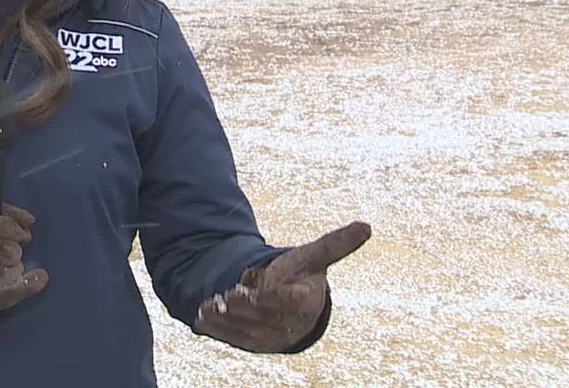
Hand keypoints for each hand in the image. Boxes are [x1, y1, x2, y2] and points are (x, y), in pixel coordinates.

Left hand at [195, 221, 370, 352]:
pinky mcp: (253, 343)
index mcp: (306, 302)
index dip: (271, 295)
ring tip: (209, 305)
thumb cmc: (303, 276)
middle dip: (244, 307)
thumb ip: (336, 244)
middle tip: (228, 294)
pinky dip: (217, 329)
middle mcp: (290, 324)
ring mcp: (271, 337)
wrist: (294, 308)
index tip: (255, 285)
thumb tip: (367, 226)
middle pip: (264, 318)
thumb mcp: (314, 257)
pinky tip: (202, 317)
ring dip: (227, 319)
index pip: (289, 301)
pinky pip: (234, 338)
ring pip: (246, 330)